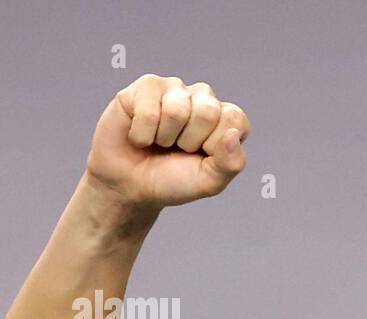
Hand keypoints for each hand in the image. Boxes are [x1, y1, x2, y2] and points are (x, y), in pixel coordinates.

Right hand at [85, 74, 249, 207]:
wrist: (131, 185)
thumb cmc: (172, 180)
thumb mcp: (209, 182)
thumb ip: (231, 163)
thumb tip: (233, 134)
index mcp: (226, 119)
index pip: (235, 119)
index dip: (215, 146)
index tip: (202, 155)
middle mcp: (204, 98)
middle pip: (207, 112)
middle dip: (189, 141)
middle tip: (178, 149)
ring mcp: (175, 89)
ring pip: (176, 110)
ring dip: (164, 137)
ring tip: (160, 141)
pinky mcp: (146, 86)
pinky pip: (148, 112)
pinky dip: (142, 134)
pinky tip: (140, 135)